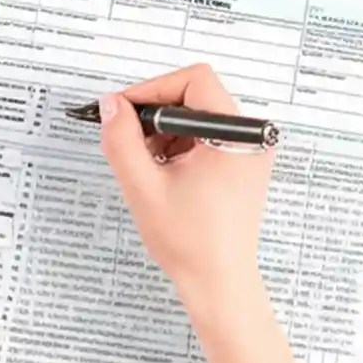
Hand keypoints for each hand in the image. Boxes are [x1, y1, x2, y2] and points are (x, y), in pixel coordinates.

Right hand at [97, 64, 274, 301]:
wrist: (219, 283)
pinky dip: (180, 146)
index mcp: (235, 135)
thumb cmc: (190, 243)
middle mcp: (251, 137)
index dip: (153, 90)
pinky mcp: (243, 165)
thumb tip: (112, 105)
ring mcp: (249, 151)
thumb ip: (122, 140)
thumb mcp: (143, 187)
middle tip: (131, 142)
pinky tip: (164, 174)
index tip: (124, 112)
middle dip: (157, 114)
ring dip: (167, 131)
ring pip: (199, 116)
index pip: (193, 80)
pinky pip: (207, 137)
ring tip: (149, 166)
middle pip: (196, 95)